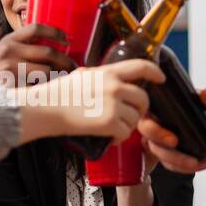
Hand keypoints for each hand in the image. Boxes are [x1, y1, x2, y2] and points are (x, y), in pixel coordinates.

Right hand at [0, 23, 75, 90]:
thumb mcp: (1, 51)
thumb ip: (20, 47)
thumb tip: (49, 49)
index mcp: (9, 40)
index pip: (36, 28)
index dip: (55, 32)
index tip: (67, 39)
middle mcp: (10, 51)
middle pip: (48, 52)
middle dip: (65, 60)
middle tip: (73, 65)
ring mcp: (12, 69)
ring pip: (46, 71)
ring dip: (58, 76)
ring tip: (64, 78)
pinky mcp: (13, 85)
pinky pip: (38, 86)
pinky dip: (47, 88)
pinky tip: (51, 90)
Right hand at [17, 59, 163, 143]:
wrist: (44, 109)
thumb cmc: (57, 94)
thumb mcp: (81, 76)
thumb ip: (100, 76)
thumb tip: (110, 79)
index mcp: (108, 72)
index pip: (141, 66)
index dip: (155, 71)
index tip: (160, 77)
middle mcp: (114, 86)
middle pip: (143, 98)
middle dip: (140, 110)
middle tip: (130, 116)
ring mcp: (113, 104)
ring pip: (135, 118)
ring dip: (126, 126)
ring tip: (112, 129)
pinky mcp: (110, 122)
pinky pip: (125, 133)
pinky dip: (119, 139)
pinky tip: (109, 138)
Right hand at [138, 85, 205, 173]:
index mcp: (167, 102)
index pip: (147, 103)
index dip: (148, 109)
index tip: (161, 118)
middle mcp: (159, 120)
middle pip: (145, 127)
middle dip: (156, 135)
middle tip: (174, 141)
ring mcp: (161, 140)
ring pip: (156, 149)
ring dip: (174, 157)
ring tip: (195, 161)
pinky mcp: (167, 157)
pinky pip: (167, 164)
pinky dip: (182, 166)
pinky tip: (198, 164)